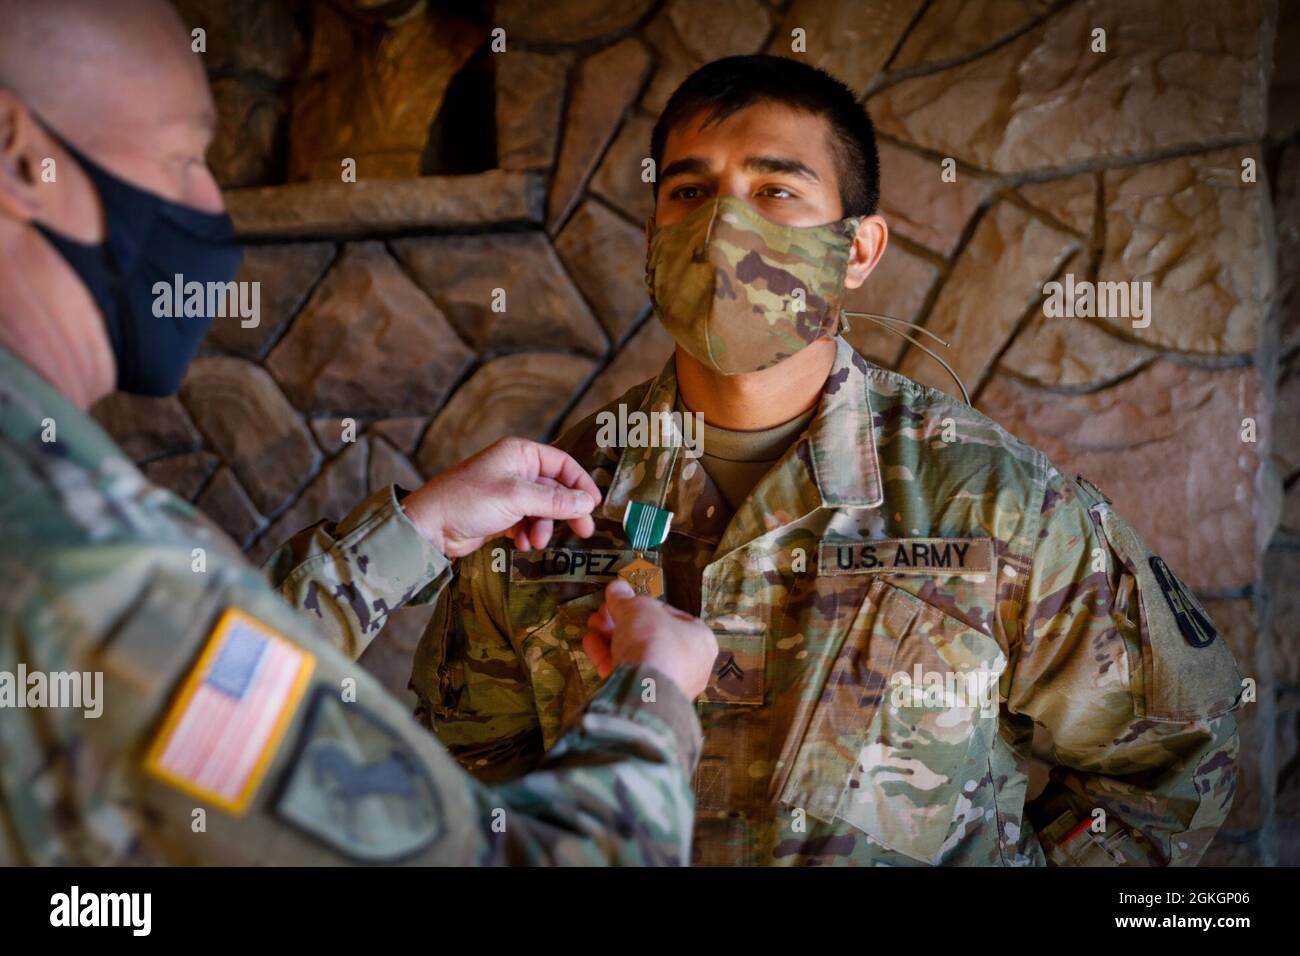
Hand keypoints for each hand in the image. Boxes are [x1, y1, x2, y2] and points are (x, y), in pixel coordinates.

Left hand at [401, 437, 600, 557]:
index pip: (563, 463)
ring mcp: (508, 493)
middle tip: (583, 532)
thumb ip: (554, 501)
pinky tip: (520, 544)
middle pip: (555, 489)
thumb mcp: (516, 498)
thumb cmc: (468, 501)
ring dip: (543, 527)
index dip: (581, 483)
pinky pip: (527, 523)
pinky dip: (527, 534)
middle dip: (566, 511)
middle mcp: (516, 470)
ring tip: (535, 542)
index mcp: (520, 454)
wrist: (429, 528)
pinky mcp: (501, 515)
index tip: (594, 506)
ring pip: (542, 510)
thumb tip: (588, 503)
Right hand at [583, 579, 717, 699]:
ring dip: (611, 638)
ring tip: (592, 625)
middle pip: (650, 637)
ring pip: (637, 656)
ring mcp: (668, 684)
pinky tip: (590, 644)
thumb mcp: (637, 609)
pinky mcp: (647, 699)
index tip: (624, 602)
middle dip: (622, 623)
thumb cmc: (654, 640)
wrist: (646, 690)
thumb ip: (625, 599)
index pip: (672, 617)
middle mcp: (689, 663)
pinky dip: (609, 658)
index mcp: (699, 638)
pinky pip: (628, 674)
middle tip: (602, 613)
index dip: (645, 606)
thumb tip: (616, 587)